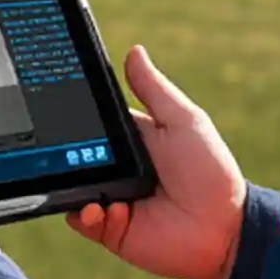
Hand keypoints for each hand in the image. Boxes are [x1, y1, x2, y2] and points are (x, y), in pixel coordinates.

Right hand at [67, 45, 246, 278]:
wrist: (223, 228)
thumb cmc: (210, 171)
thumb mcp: (183, 122)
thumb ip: (154, 90)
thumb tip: (134, 50)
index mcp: (131, 140)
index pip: (93, 122)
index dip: (76, 114)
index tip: (56, 102)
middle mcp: (116, 168)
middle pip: (75, 153)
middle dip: (65, 150)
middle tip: (62, 147)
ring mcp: (110, 198)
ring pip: (72, 186)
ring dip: (72, 183)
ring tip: (88, 184)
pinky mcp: (109, 228)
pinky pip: (81, 218)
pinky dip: (83, 212)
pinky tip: (100, 207)